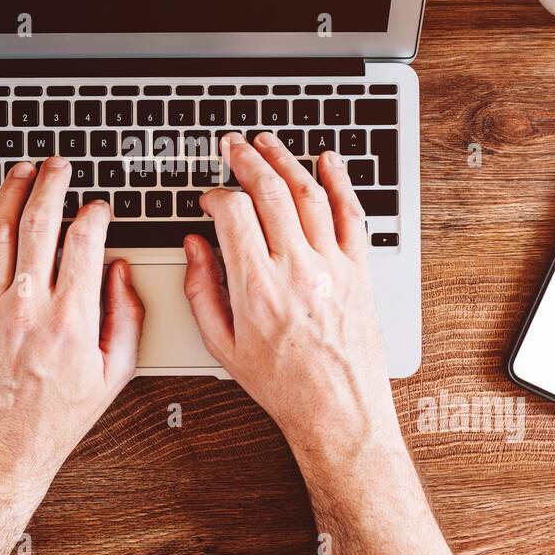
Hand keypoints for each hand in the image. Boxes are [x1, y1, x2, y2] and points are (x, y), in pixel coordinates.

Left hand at [0, 157, 143, 497]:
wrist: (2, 450)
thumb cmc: (58, 417)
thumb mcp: (114, 373)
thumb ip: (126, 316)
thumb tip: (119, 271)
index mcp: (72, 318)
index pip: (85, 241)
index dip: (95, 213)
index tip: (99, 207)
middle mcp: (29, 306)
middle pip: (40, 223)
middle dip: (52, 184)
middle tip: (58, 166)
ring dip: (11, 192)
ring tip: (22, 170)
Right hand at [182, 133, 398, 464]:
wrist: (339, 410)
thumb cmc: (282, 384)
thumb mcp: (223, 345)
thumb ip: (201, 290)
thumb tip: (195, 246)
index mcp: (257, 288)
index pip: (233, 214)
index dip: (215, 195)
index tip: (208, 199)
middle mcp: (297, 270)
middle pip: (270, 192)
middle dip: (246, 160)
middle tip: (233, 146)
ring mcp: (333, 267)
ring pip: (309, 194)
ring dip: (286, 160)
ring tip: (268, 144)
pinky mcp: (359, 270)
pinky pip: (351, 214)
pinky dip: (340, 181)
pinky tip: (328, 162)